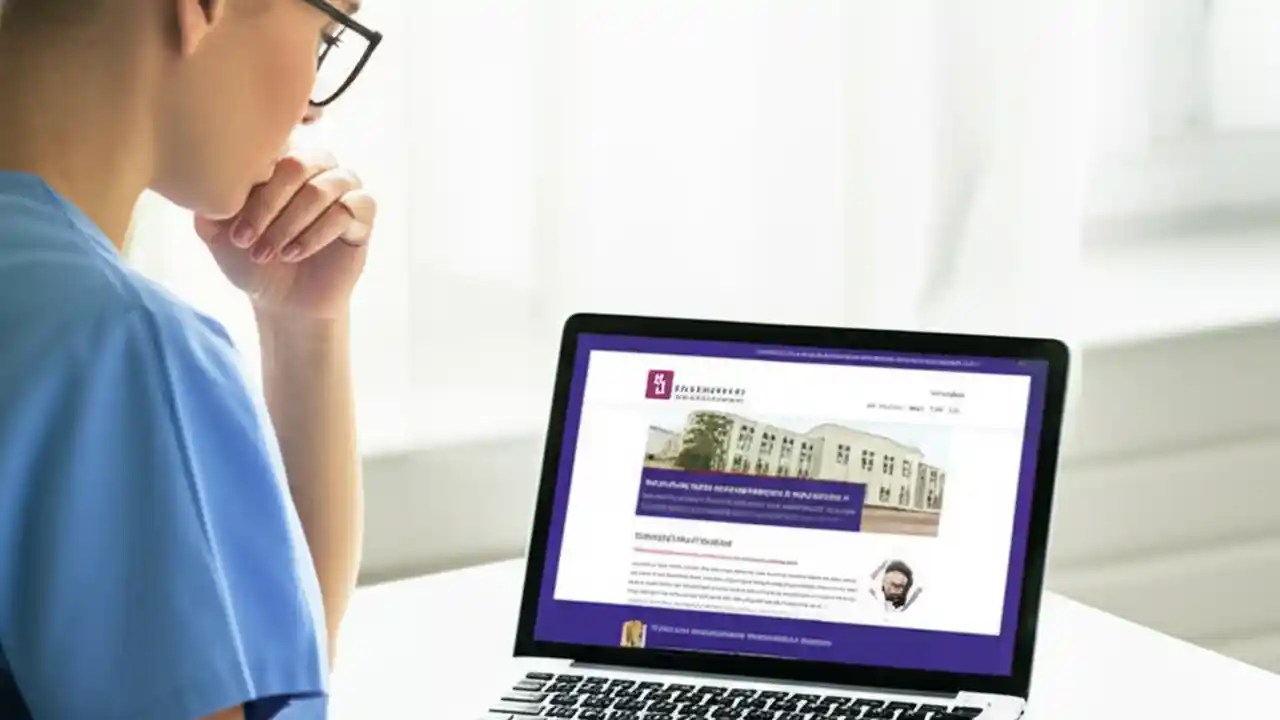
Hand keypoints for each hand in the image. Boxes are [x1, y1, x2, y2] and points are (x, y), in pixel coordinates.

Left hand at [195, 149, 377, 319]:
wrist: (282, 301)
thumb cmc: (251, 258)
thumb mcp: (215, 228)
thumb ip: (208, 196)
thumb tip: (200, 170)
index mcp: (282, 159)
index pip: (272, 146)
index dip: (251, 181)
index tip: (230, 219)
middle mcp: (317, 166)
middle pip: (297, 165)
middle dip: (268, 205)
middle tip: (246, 239)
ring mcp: (344, 188)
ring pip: (321, 190)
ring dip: (289, 224)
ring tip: (267, 253)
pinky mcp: (363, 216)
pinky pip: (346, 212)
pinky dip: (315, 235)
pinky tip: (294, 253)